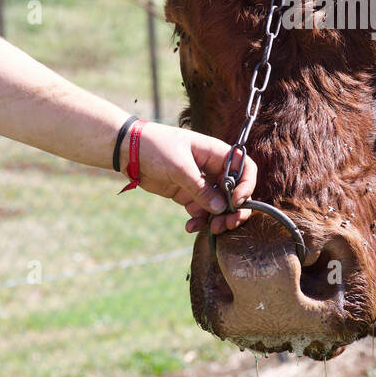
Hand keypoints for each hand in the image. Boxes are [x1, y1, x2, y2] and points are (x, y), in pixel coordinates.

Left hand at [130, 124, 257, 232]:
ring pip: (218, 205)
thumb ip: (200, 188)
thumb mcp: (179, 166)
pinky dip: (199, 221)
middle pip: (234, 191)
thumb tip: (220, 208)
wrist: (129, 151)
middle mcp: (212, 169)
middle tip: (227, 224)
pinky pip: (200, 211)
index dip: (246, 185)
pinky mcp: (186, 194)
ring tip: (210, 229)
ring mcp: (199, 183)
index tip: (236, 201)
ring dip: (217, 219)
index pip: (244, 168)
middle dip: (234, 209)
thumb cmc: (156, 147)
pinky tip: (190, 227)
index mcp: (216, 154)